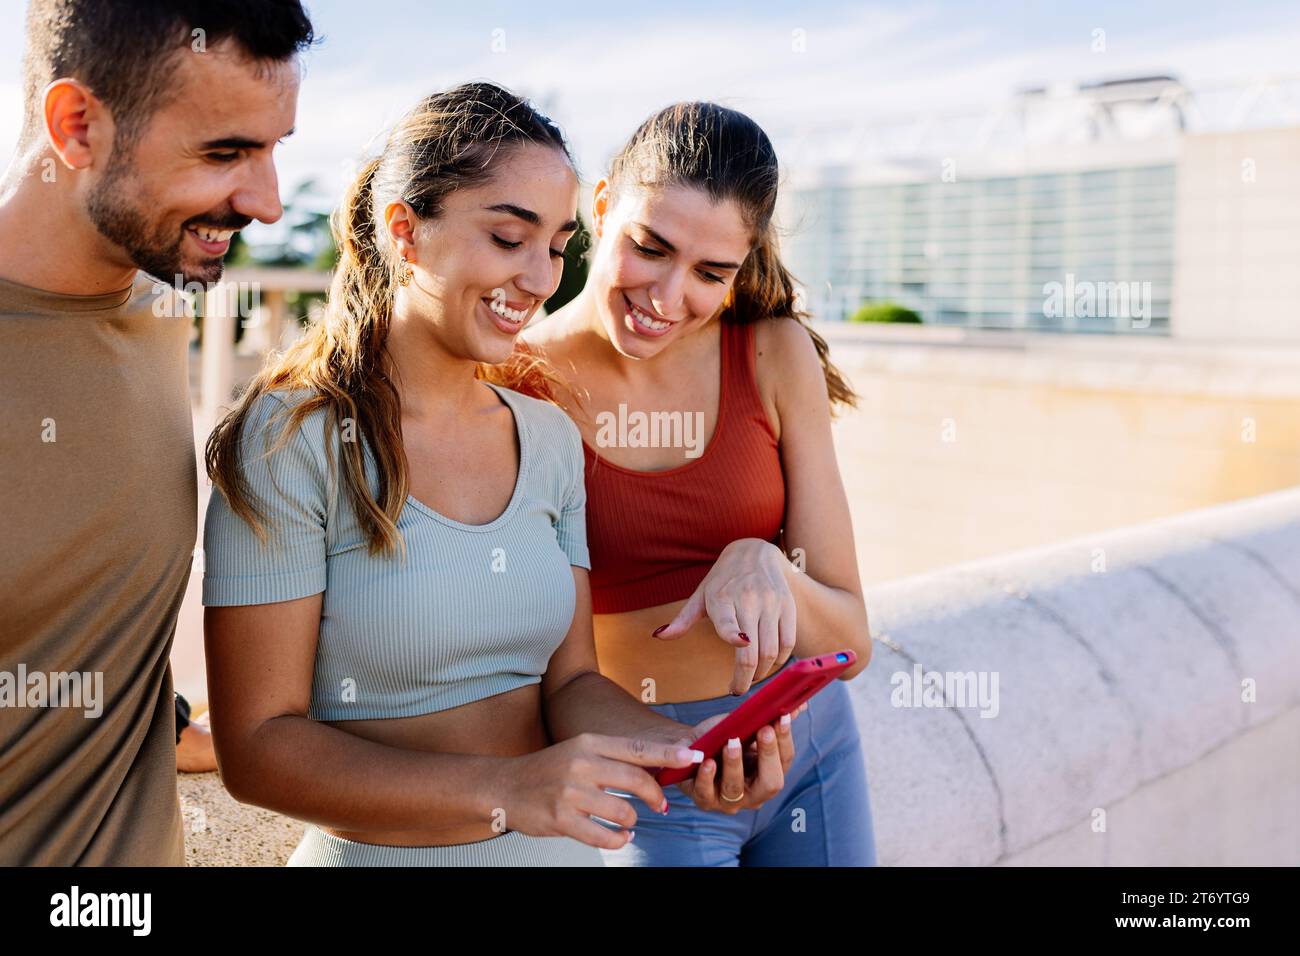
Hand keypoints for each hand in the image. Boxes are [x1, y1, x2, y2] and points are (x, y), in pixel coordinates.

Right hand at [500, 733, 703, 849]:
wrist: (505, 785)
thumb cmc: (549, 769)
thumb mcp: (580, 751)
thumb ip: (613, 757)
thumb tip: (655, 766)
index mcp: (589, 743)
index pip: (637, 747)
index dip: (669, 753)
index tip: (693, 757)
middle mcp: (581, 763)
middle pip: (636, 780)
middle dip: (655, 795)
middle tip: (661, 805)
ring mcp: (570, 792)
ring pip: (623, 811)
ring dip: (633, 821)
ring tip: (628, 823)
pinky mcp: (561, 818)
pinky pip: (604, 835)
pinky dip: (617, 839)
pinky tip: (617, 836)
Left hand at [653, 538, 797, 694]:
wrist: (754, 552)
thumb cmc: (722, 580)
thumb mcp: (700, 596)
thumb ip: (682, 620)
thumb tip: (659, 636)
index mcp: (722, 597)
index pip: (727, 623)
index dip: (732, 638)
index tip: (735, 664)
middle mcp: (749, 599)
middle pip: (752, 650)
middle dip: (745, 678)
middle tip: (737, 690)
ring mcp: (771, 603)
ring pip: (772, 650)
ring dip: (762, 673)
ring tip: (751, 678)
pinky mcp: (788, 606)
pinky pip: (788, 642)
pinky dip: (779, 660)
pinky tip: (768, 664)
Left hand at [661, 703, 808, 814]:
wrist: (690, 747)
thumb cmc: (722, 737)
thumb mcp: (744, 727)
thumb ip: (767, 718)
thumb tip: (799, 704)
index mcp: (769, 775)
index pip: (785, 761)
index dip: (785, 740)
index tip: (781, 717)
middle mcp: (754, 794)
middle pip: (770, 784)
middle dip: (768, 755)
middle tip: (764, 730)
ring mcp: (729, 801)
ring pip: (736, 788)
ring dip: (735, 764)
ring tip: (731, 741)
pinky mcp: (704, 801)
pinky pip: (706, 793)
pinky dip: (706, 777)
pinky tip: (707, 761)